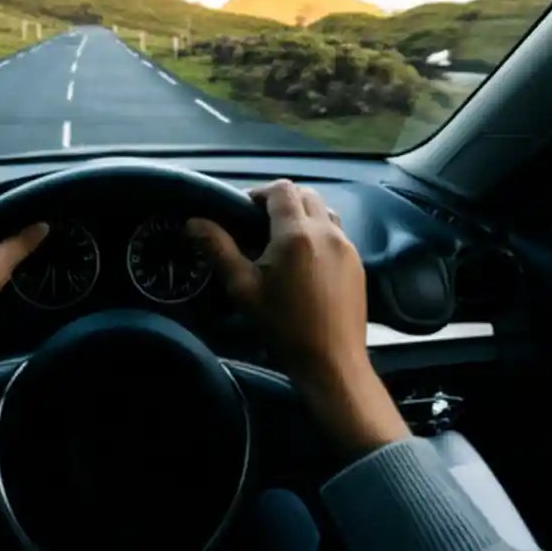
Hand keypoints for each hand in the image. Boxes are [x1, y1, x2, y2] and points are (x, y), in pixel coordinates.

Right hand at [188, 180, 409, 456]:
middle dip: (282, 201)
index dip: (259, 192)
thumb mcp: (243, 288)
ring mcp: (347, 247)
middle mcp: (326, 232)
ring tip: (284, 240)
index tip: (244, 211)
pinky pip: (337, 234)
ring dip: (304, 215)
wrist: (331, 362)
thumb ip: (218, 249)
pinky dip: (320, 233)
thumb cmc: (282, 327)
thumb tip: (194, 222)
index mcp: (296, 234)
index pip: (281, 189)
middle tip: (260, 224)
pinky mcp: (358, 264)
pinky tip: (306, 261)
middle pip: (306, 194)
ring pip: (325, 212)